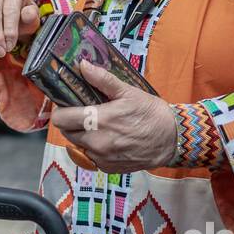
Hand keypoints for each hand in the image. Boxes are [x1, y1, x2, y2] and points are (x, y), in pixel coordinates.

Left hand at [50, 60, 175, 171]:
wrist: (172, 139)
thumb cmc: (151, 113)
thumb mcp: (128, 92)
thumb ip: (102, 80)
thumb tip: (83, 66)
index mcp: (99, 120)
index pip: (61, 119)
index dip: (61, 110)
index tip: (66, 104)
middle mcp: (97, 142)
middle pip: (66, 132)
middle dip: (70, 122)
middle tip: (82, 113)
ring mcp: (102, 157)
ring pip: (77, 145)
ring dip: (81, 135)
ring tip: (96, 125)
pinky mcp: (108, 168)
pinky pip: (89, 157)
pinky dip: (92, 148)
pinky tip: (106, 139)